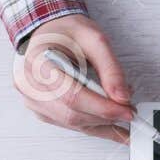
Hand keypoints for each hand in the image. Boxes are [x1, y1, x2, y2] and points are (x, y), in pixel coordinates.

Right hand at [12, 15, 134, 144]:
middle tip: (128, 110)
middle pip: (73, 114)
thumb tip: (122, 97)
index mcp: (39, 63)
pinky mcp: (43, 111)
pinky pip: (71, 126)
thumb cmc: (66, 33)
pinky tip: (111, 125)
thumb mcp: (94, 39)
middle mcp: (31, 86)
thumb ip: (110, 69)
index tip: (126, 109)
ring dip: (102, 122)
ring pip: (73, 124)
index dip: (102, 107)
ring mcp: (34, 101)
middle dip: (105, 116)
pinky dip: (95, 126)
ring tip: (121, 111)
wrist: (50, 34)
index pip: (72, 96)